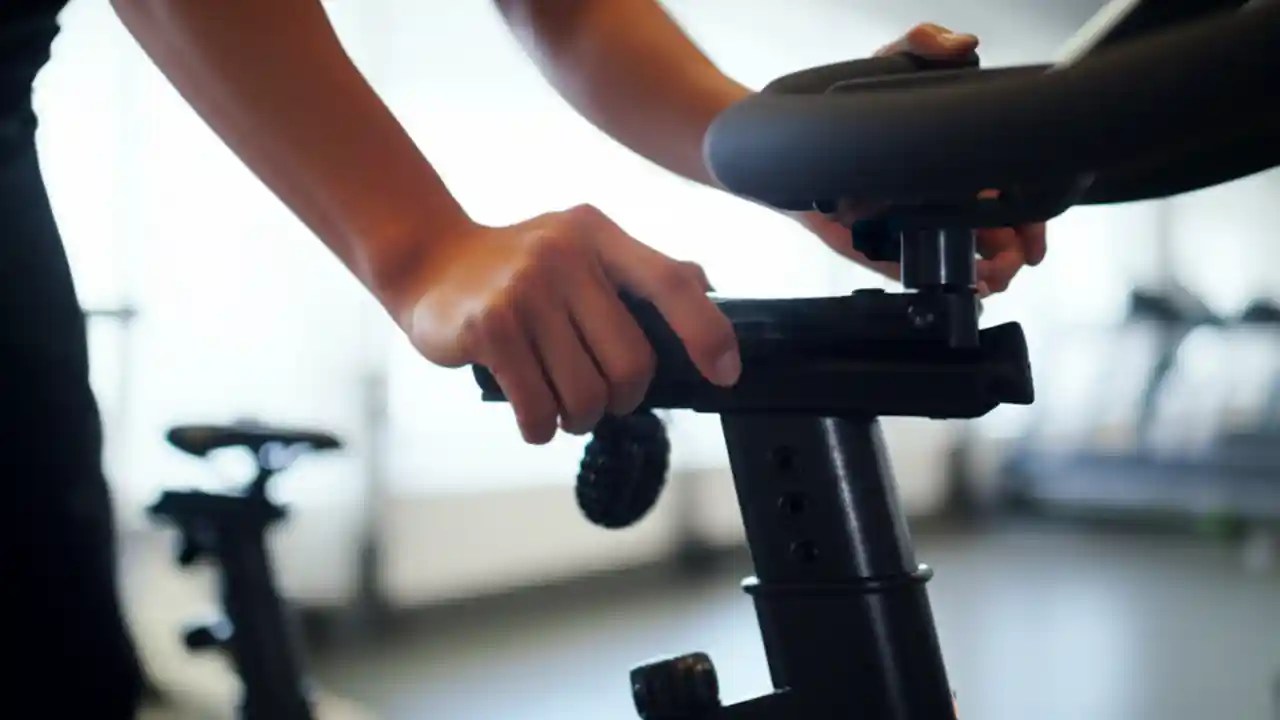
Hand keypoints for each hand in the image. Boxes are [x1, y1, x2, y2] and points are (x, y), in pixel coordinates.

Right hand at [398, 204, 739, 443]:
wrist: (428, 261)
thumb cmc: (515, 266)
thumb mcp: (578, 246)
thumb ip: (636, 268)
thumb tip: (707, 287)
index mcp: (597, 233)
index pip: (672, 282)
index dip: (707, 333)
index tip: (724, 373)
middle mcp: (565, 255)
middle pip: (633, 363)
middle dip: (623, 399)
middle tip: (601, 399)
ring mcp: (526, 290)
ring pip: (587, 395)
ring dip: (579, 418)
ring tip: (560, 406)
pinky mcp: (491, 327)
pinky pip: (539, 408)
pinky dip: (542, 428)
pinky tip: (534, 417)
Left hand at [801, 23, 1048, 294]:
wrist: (802, 140)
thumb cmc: (854, 106)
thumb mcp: (894, 64)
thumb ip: (926, 44)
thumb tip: (960, 44)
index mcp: (957, 162)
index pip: (1010, 193)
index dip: (1031, 216)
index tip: (1035, 231)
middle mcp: (942, 195)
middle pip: (998, 234)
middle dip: (1014, 252)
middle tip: (1015, 258)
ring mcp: (916, 224)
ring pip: (968, 258)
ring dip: (990, 271)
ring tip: (992, 273)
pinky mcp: (884, 246)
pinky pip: (919, 272)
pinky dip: (943, 281)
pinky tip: (965, 282)